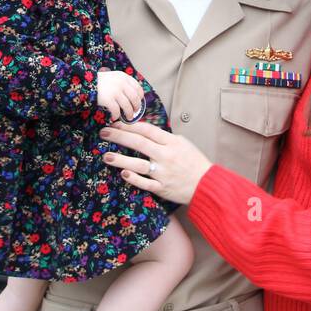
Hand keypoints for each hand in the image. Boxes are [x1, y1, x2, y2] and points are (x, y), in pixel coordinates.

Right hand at [96, 71, 144, 122]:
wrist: (84, 81)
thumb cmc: (100, 82)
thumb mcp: (114, 77)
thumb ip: (123, 83)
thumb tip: (134, 97)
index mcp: (124, 77)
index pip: (138, 88)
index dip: (140, 97)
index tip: (138, 102)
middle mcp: (121, 83)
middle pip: (135, 98)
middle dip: (136, 107)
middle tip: (135, 112)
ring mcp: (115, 91)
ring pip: (127, 106)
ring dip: (129, 114)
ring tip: (128, 118)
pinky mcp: (108, 99)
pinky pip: (116, 111)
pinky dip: (117, 115)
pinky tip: (115, 117)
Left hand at [97, 122, 213, 203]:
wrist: (207, 184)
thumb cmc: (193, 162)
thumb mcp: (182, 143)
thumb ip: (163, 138)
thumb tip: (143, 130)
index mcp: (172, 142)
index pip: (147, 130)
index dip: (129, 125)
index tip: (115, 123)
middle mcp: (166, 156)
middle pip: (139, 143)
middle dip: (119, 136)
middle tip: (104, 132)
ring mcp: (163, 172)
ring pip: (138, 164)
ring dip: (120, 159)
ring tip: (106, 156)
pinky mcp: (162, 188)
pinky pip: (145, 183)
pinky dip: (134, 178)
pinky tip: (123, 173)